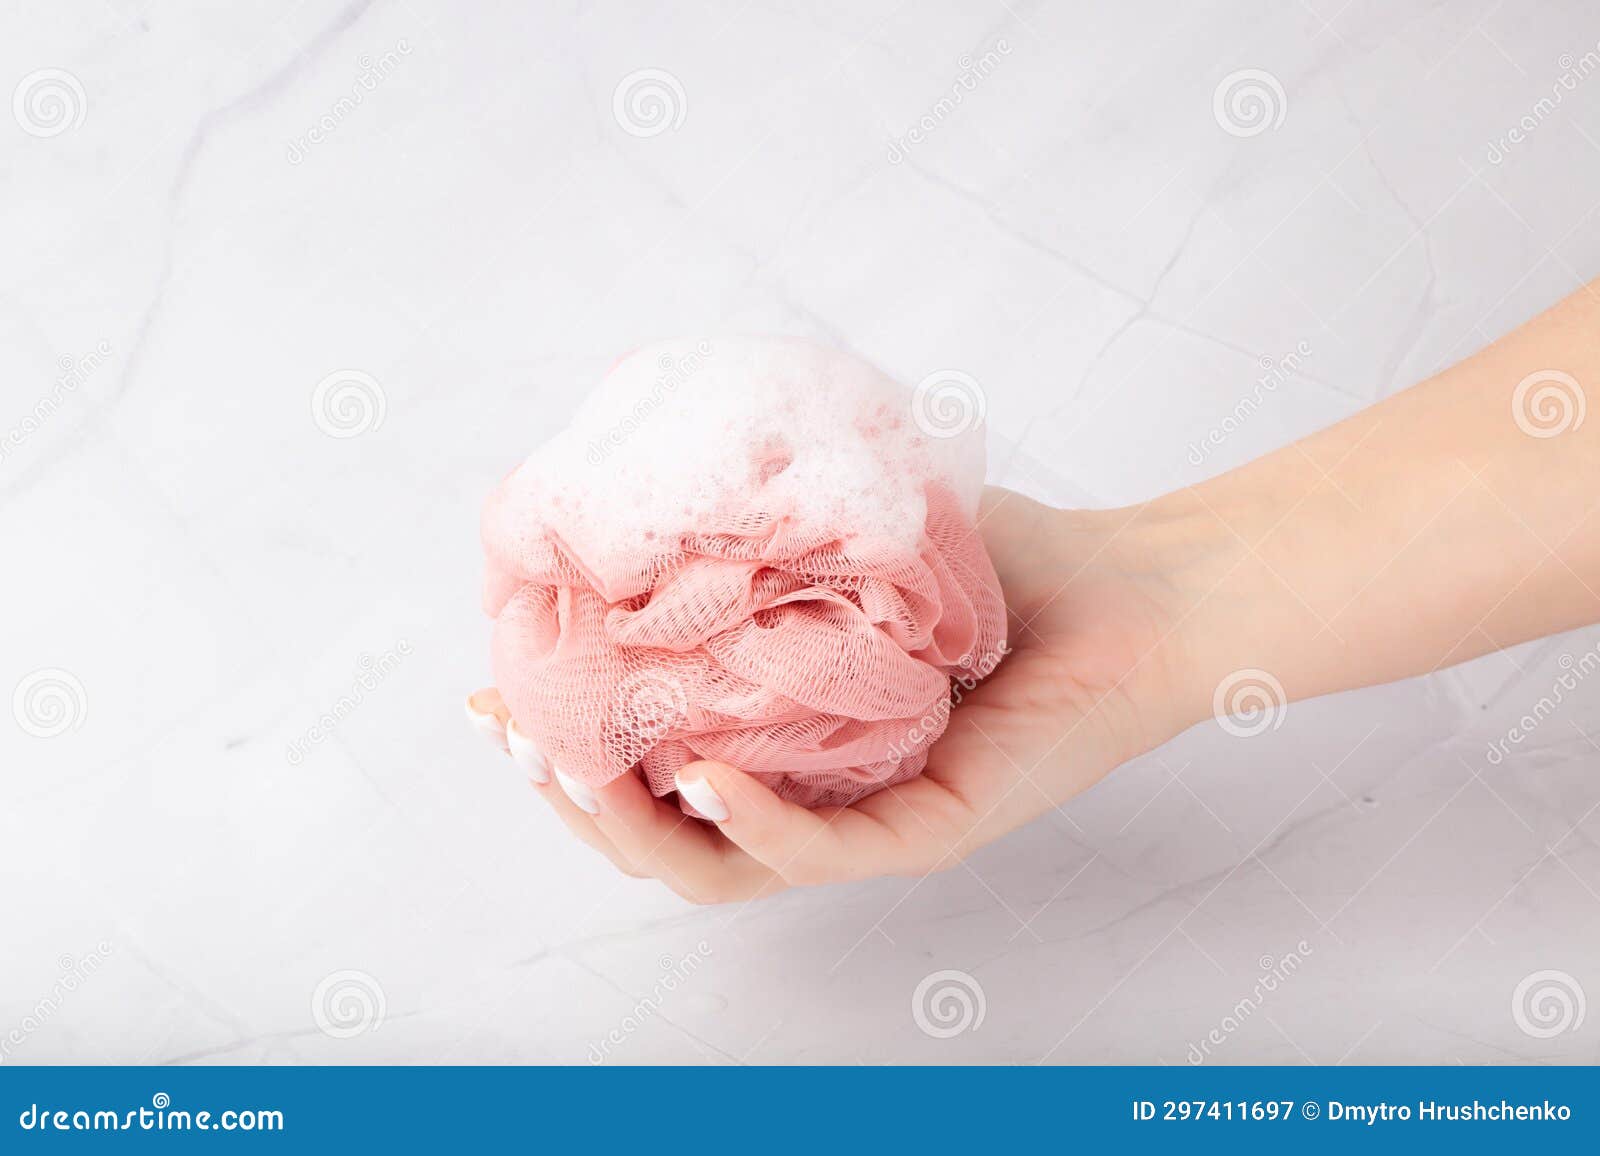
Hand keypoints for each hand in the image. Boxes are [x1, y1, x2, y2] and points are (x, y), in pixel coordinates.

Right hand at [466, 487, 1202, 902]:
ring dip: (631, 826)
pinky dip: (753, 823)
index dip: (557, 739)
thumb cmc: (996, 564)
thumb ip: (750, 523)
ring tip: (573, 760)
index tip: (489, 687)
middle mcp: (805, 794)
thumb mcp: (842, 528)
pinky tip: (703, 779)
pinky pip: (823, 851)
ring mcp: (863, 822)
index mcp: (772, 738)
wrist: (1129, 587)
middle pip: (657, 833)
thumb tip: (638, 478)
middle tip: (509, 727)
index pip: (643, 768)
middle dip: (567, 792)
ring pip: (718, 867)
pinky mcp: (930, 829)